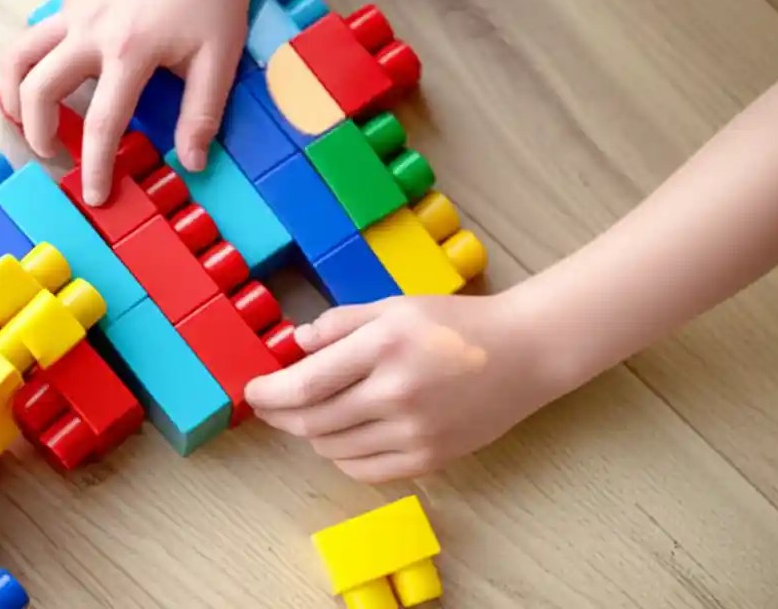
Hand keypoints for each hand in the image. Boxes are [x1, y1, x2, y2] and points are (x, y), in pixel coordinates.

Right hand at [0, 0, 251, 205]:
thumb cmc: (214, 1)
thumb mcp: (218, 62)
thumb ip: (201, 115)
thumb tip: (192, 164)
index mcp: (129, 51)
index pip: (102, 123)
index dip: (96, 166)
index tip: (95, 195)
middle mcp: (91, 29)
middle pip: (38, 88)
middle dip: (37, 132)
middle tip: (53, 154)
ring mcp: (76, 6)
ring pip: (20, 53)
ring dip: (13, 91)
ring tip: (22, 117)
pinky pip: (41, 30)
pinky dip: (34, 57)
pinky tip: (52, 71)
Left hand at [245, 293, 576, 482]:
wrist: (524, 354)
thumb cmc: (456, 324)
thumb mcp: (394, 306)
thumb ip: (340, 323)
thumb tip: (296, 344)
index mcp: (383, 346)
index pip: (305, 383)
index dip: (268, 393)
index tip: (252, 392)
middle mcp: (395, 393)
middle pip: (312, 421)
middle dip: (280, 416)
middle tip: (270, 406)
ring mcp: (414, 432)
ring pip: (332, 448)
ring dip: (311, 434)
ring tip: (312, 414)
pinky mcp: (430, 460)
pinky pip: (363, 470)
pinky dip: (341, 456)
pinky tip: (342, 436)